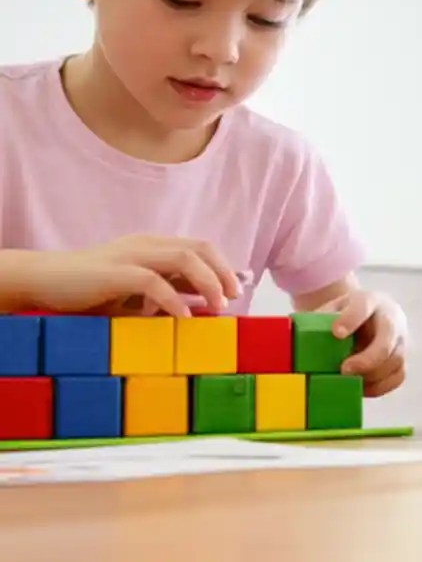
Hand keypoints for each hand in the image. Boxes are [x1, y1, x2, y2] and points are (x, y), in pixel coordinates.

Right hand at [16, 236, 240, 316]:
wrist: (45, 281)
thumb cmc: (92, 291)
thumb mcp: (139, 293)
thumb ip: (170, 292)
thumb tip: (206, 304)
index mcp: (154, 246)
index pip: (200, 247)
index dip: (223, 266)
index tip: (237, 290)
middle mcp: (147, 245)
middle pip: (200, 248)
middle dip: (223, 272)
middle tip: (233, 298)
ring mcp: (131, 255)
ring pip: (184, 258)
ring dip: (207, 282)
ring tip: (217, 306)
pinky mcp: (114, 272)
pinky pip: (153, 281)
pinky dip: (173, 299)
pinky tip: (183, 316)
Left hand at [319, 290, 407, 396]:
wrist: (368, 316)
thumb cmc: (344, 315)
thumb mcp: (331, 310)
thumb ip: (319, 321)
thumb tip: (297, 338)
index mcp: (370, 300)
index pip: (364, 306)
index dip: (351, 319)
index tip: (337, 333)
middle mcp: (391, 318)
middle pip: (388, 337)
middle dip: (368, 358)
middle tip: (344, 369)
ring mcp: (401, 339)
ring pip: (395, 360)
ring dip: (372, 375)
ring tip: (349, 380)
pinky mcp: (401, 359)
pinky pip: (398, 376)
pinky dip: (380, 386)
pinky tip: (361, 388)